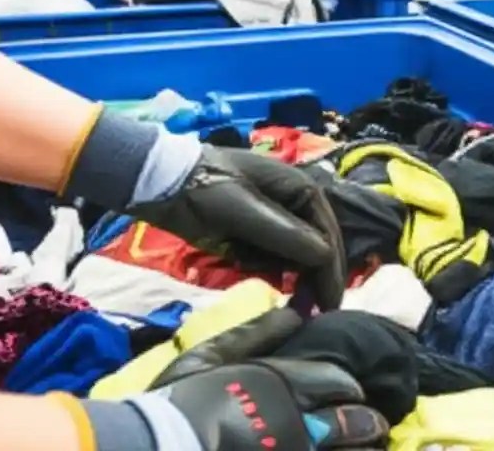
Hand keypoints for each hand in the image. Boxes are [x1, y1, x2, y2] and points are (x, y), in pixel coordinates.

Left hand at [127, 148, 346, 310]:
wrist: (162, 184)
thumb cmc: (205, 188)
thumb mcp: (244, 210)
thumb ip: (285, 234)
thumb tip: (324, 257)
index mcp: (301, 188)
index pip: (327, 236)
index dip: (330, 272)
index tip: (329, 305)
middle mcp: (295, 202)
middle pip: (315, 247)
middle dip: (309, 276)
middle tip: (308, 310)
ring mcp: (276, 217)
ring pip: (293, 255)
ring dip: (280, 269)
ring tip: (254, 269)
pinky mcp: (255, 231)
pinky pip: (271, 256)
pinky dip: (259, 263)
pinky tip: (239, 259)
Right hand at [150, 308, 388, 450]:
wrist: (148, 450)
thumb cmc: (174, 403)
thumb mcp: (208, 358)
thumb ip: (256, 334)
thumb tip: (296, 312)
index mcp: (281, 386)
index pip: (338, 383)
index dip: (350, 389)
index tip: (354, 394)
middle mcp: (296, 424)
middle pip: (352, 424)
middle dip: (367, 424)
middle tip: (375, 426)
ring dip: (359, 450)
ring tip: (366, 448)